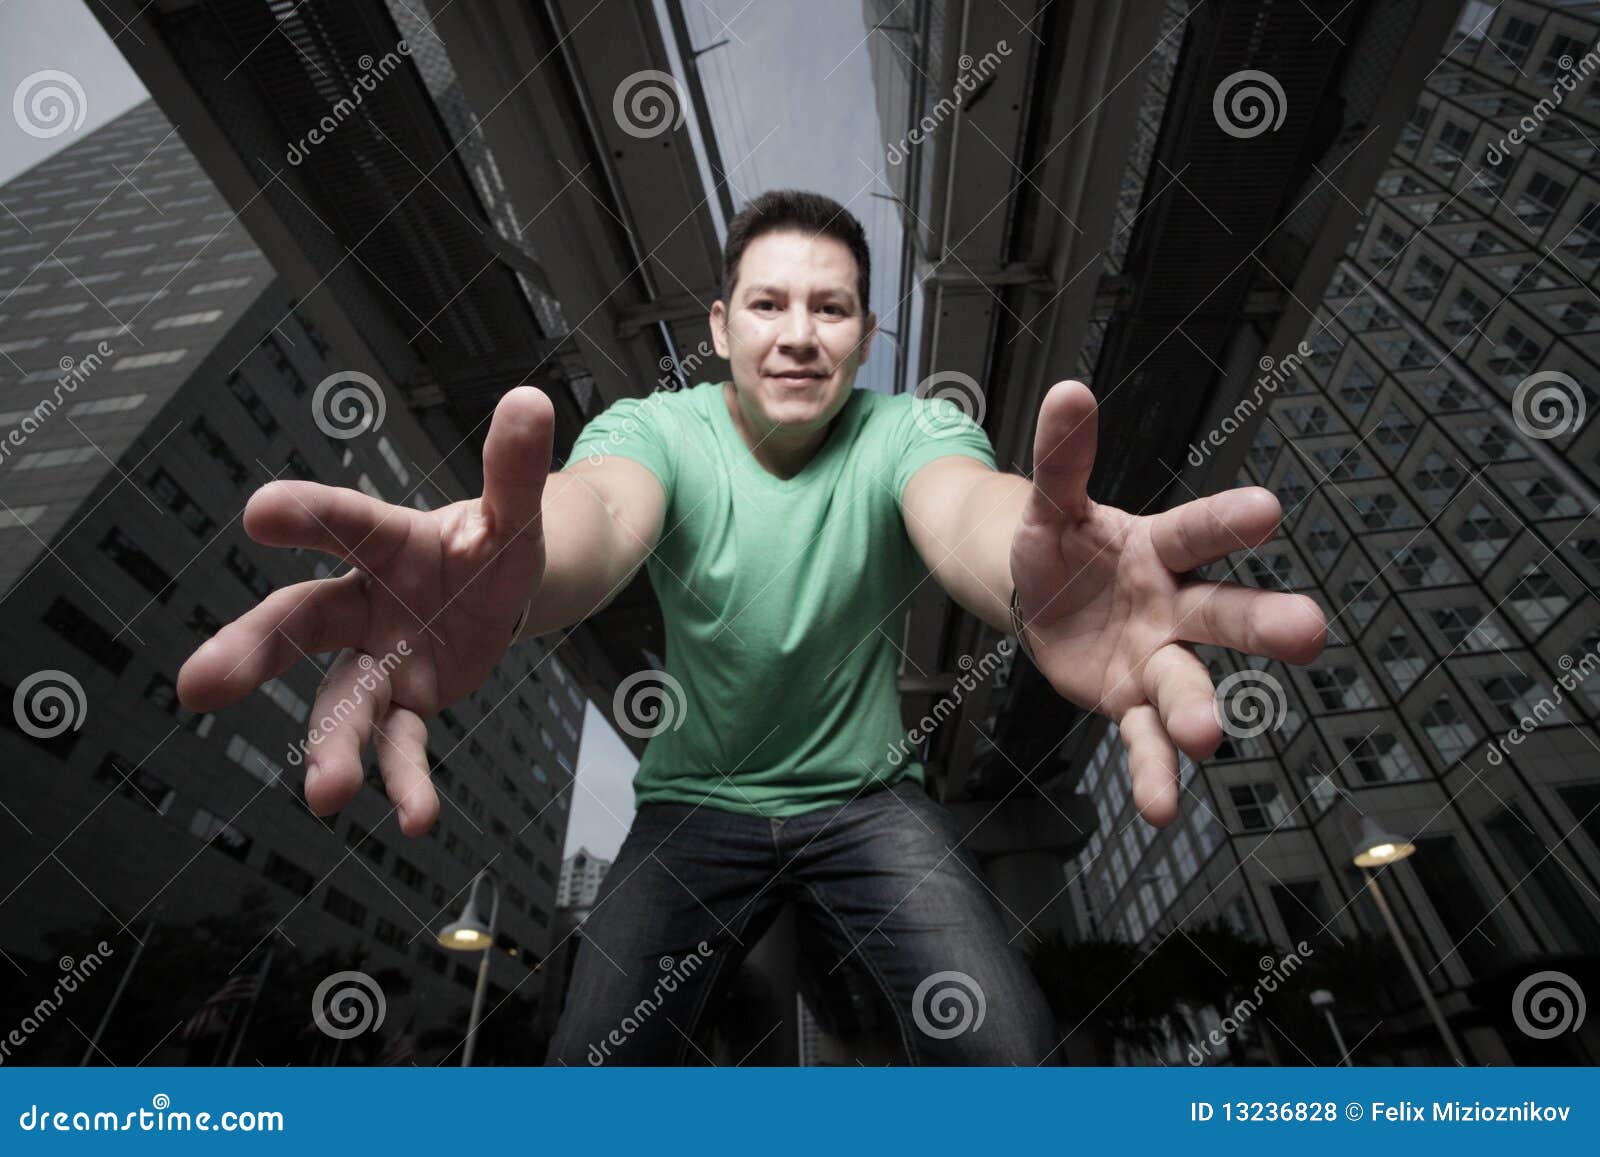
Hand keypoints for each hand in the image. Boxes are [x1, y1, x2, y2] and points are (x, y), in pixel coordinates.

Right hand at [176, 386, 553, 834]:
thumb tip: (531, 401)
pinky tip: (418, 819)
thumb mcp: (513, 513)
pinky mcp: (406, 703)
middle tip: (197, 685)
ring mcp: (379, 659)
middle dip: (252, 651)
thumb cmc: (487, 544)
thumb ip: (513, 469)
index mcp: (385, 542)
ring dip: (332, 748)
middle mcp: (363, 603)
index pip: (344, 524)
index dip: (308, 516)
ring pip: (341, 703)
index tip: (260, 510)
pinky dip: (408, 782)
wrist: (494, 591)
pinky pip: (401, 746)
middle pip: (299, 623)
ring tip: (326, 796)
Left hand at [1008, 381, 1325, 826]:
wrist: (1041, 597)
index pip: (1199, 531)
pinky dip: (1154, 772)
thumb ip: (1063, 457)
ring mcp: (1156, 658)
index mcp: (1159, 548)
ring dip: (1200, 711)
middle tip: (1310, 632)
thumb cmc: (1061, 546)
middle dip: (1264, 622)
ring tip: (1207, 737)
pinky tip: (1160, 808)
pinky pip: (1145, 739)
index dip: (1229, 521)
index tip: (1268, 510)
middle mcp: (1174, 605)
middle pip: (1223, 612)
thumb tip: (1067, 390)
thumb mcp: (1051, 504)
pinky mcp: (1130, 702)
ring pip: (1188, 684)